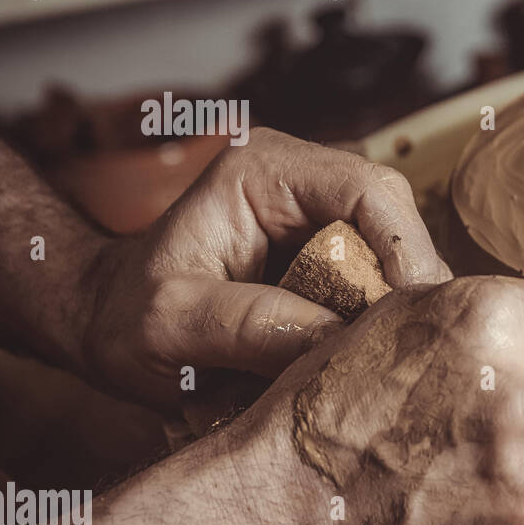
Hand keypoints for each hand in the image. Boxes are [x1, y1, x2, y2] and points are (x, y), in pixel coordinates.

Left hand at [80, 127, 449, 411]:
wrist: (106, 326)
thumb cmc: (125, 318)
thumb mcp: (169, 326)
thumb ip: (247, 327)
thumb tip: (338, 340)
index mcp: (263, 170)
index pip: (368, 189)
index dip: (405, 249)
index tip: (410, 316)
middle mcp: (303, 179)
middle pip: (397, 217)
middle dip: (413, 280)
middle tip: (417, 344)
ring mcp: (321, 215)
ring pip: (400, 249)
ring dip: (404, 302)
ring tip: (400, 353)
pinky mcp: (330, 253)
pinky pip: (382, 278)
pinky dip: (387, 315)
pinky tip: (380, 351)